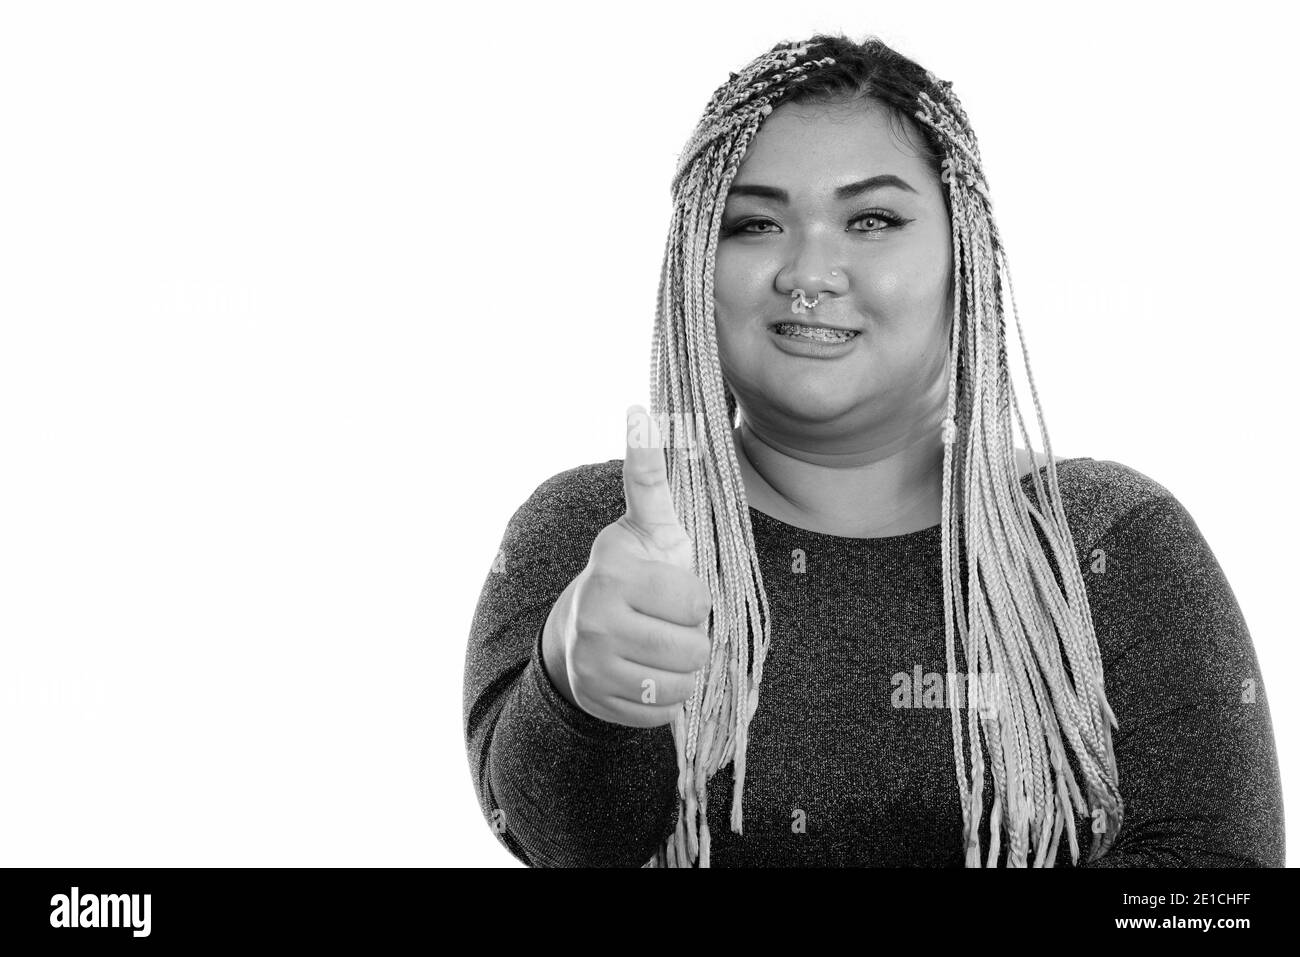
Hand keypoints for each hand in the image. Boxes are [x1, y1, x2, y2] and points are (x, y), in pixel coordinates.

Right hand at [556, 406, 712, 727]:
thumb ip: (652, 474)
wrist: (580, 632)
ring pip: (682, 683)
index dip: (695, 599)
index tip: (674, 588)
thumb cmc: (636, 570)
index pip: (694, 601)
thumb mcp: (649, 523)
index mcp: (614, 566)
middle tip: (666, 623)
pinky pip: (663, 711)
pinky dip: (664, 698)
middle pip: (692, 647)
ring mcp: (591, 660)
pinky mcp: (596, 699)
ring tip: (658, 647)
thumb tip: (640, 409)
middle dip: (691, 637)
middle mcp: (595, 613)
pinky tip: (643, 674)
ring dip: (682, 670)